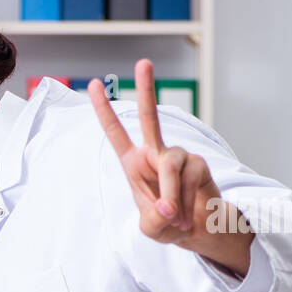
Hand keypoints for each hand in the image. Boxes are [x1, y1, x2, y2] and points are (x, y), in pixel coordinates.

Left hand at [87, 60, 244, 267]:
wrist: (198, 229)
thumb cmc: (168, 222)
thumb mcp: (151, 226)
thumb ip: (153, 217)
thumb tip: (168, 205)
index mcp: (134, 163)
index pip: (116, 133)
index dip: (104, 110)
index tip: (92, 84)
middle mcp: (156, 153)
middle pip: (150, 117)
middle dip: (146, 90)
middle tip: (143, 62)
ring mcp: (179, 156)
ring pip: (170, 166)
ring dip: (172, 197)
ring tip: (174, 219)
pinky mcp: (199, 164)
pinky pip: (189, 181)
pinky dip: (186, 203)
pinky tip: (187, 216)